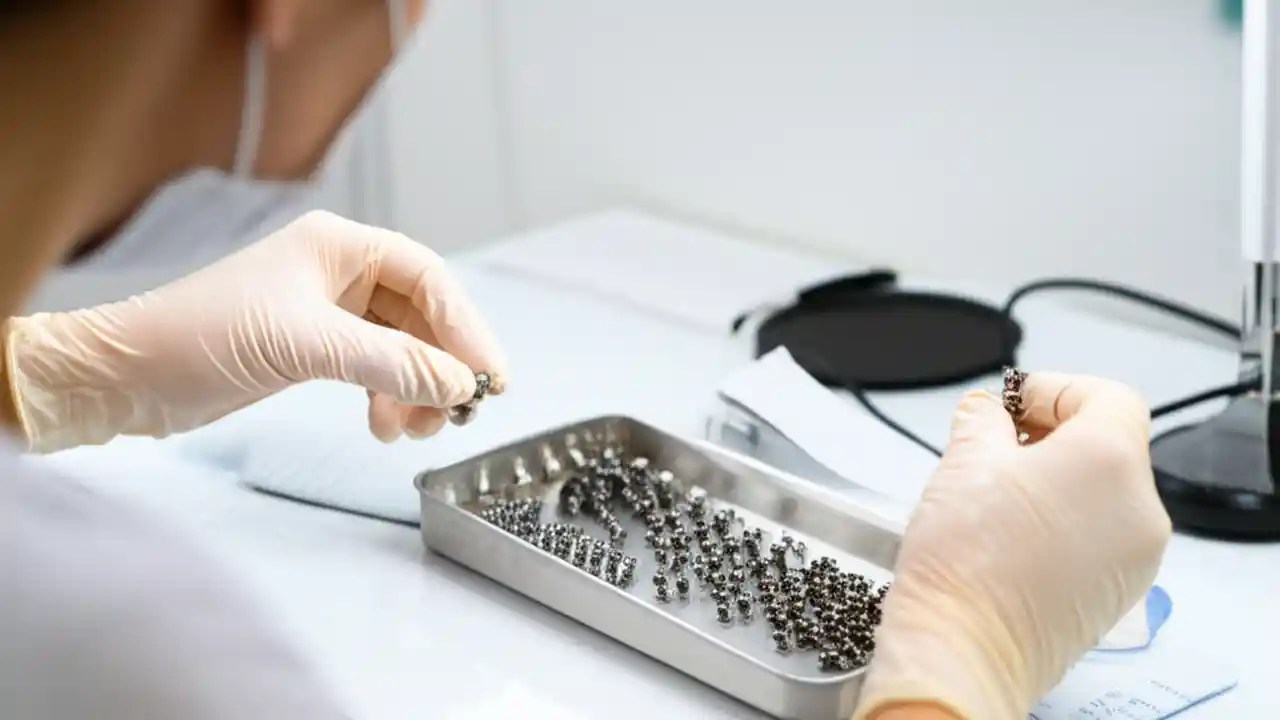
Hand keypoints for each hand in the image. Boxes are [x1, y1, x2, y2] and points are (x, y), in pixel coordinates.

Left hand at [4, 210, 507, 451]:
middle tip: (461, 411)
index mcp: (338, 246)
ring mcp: (327, 311)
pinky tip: (383, 426)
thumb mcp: (304, 346)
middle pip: (422, 316)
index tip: (491, 376)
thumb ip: (389, 362)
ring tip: (417, 430)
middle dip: (442, 366)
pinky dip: (388, 398)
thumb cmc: (199, 338)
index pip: (428, 278)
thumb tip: (458, 384)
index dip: (466, 327)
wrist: (126, 377)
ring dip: (417, 390)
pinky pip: (375, 369)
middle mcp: (338, 272)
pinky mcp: (313, 348)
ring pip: (402, 348)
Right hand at [854, 374, 1170, 719]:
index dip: (1053, 389)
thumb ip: (982, 418)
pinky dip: (1064, 523)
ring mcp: (1135, 556)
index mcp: (1111, 459)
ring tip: (994, 495)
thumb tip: (987, 412)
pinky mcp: (1116, 593)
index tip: (1010, 402)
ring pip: (1103, 493)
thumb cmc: (966, 559)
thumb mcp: (964, 459)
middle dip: (1049, 434)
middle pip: (1108, 444)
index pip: (1105, 396)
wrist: (964, 648)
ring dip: (1056, 480)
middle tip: (993, 444)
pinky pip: (1100, 537)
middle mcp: (1139, 507)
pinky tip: (1009, 535)